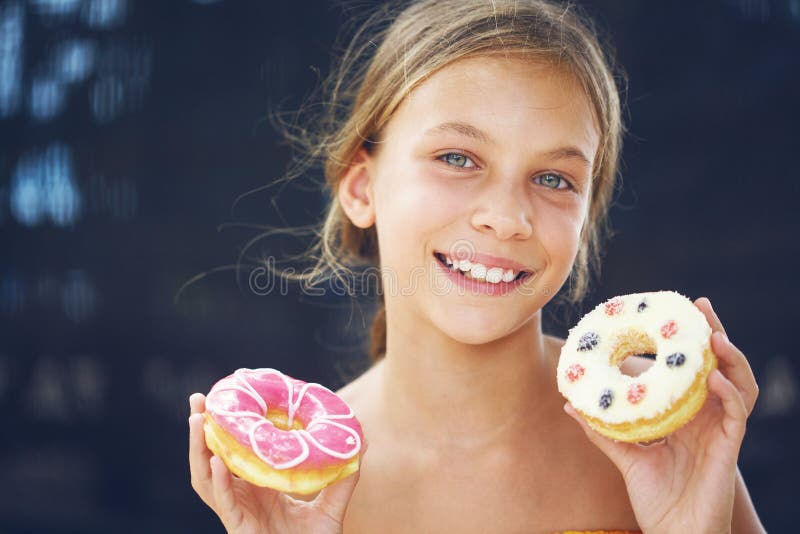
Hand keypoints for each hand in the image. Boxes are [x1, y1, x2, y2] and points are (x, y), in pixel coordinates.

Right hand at [189, 393, 365, 533]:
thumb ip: (344, 475)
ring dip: (198, 450)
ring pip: (206, 479)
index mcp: (258, 486)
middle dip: (201, 431)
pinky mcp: (238, 528)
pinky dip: (219, 483)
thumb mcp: (332, 504)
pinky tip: (218, 463)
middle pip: (211, 459)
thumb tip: (360, 439)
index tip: (228, 396)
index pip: (235, 451)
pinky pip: (224, 504)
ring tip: (198, 420)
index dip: (227, 427)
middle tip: (198, 400)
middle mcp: (242, 496)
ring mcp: (237, 512)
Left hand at [564, 297, 757, 533]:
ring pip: (738, 384)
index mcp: (686, 416)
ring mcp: (721, 431)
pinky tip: (713, 379)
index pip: (693, 370)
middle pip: (720, 367)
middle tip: (701, 306)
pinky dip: (728, 392)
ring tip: (714, 336)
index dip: (689, 342)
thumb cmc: (656, 500)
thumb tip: (570, 405)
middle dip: (714, 335)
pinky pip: (737, 413)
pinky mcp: (730, 448)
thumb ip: (602, 431)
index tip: (675, 312)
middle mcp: (707, 418)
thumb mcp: (625, 457)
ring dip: (729, 358)